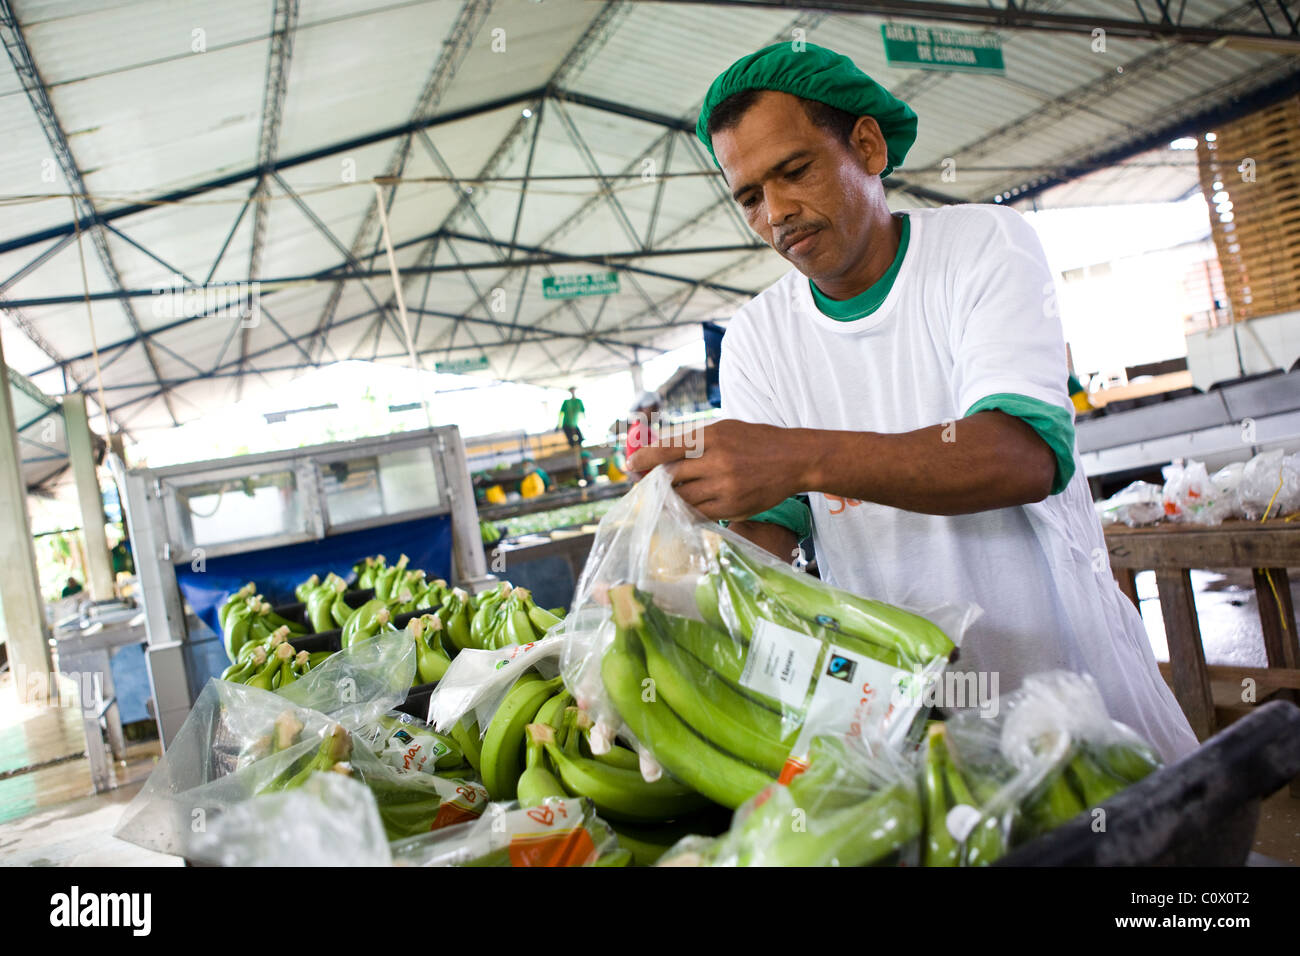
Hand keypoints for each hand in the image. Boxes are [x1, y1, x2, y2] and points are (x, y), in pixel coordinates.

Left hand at [626, 419, 806, 520]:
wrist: (795, 459)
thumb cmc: (756, 441)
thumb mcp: (725, 429)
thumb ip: (693, 440)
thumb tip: (658, 452)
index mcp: (712, 437)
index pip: (667, 449)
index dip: (643, 459)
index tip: (630, 466)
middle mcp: (717, 461)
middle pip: (671, 476)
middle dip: (653, 483)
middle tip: (643, 485)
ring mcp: (725, 486)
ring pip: (683, 498)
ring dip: (669, 499)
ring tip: (663, 497)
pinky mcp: (733, 506)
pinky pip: (700, 513)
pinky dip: (688, 511)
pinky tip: (683, 508)